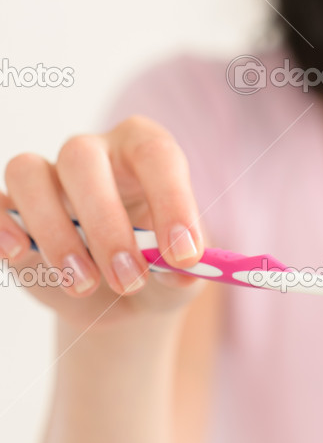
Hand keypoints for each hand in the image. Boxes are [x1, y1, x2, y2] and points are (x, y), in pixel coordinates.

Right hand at [1, 115, 211, 330]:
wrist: (126, 293)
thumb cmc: (160, 265)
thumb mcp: (183, 272)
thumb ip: (184, 269)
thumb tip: (181, 271)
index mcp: (143, 149)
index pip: (156, 155)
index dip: (171, 201)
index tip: (183, 255)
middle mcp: (94, 151)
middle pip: (82, 159)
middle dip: (105, 224)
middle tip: (128, 278)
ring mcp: (48, 177)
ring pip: (28, 173)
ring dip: (53, 231)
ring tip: (83, 283)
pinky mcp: (13, 210)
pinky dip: (1, 226)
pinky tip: (18, 253)